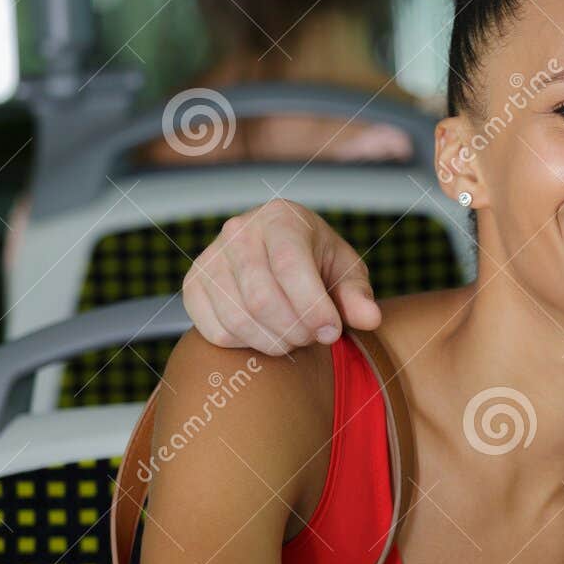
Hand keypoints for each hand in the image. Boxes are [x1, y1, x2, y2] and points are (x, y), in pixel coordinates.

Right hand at [182, 199, 380, 354]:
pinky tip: (268, 334)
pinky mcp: (193, 286)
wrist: (277, 254)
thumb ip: (357, 295)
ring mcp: (210, 258)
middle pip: (262, 298)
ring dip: (274, 341)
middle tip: (314, 337)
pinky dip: (248, 345)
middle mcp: (239, 232)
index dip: (313, 308)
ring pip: (239, 319)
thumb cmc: (318, 262)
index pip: (291, 266)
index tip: (332, 332)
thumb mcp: (345, 271)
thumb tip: (370, 318)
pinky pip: (217, 332)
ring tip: (296, 337)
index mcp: (280, 218)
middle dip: (296, 330)